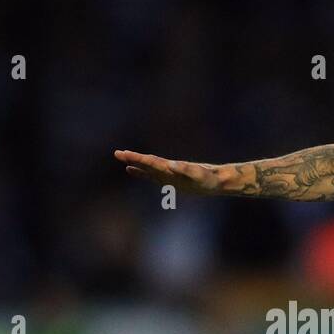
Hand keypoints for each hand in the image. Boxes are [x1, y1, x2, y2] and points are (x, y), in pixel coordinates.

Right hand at [113, 149, 228, 195]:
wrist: (215, 181)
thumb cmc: (208, 179)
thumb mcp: (198, 176)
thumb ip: (186, 170)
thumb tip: (171, 165)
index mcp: (171, 168)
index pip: (151, 162)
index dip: (138, 159)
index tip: (126, 154)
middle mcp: (167, 169)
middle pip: (147, 162)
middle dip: (132, 158)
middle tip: (117, 153)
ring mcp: (167, 174)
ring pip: (147, 167)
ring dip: (134, 163)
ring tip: (122, 158)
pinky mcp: (169, 180)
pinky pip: (151, 176)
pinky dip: (140, 172)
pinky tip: (131, 170)